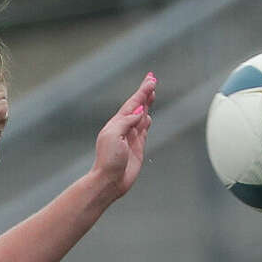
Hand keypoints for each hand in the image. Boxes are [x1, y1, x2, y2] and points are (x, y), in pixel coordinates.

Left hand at [91, 73, 156, 199]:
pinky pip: (143, 130)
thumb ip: (126, 122)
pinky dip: (146, 122)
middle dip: (145, 94)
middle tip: (152, 79)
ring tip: (151, 93)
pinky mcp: (137, 148)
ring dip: (147, 104)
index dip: (142, 91)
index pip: (132, 104)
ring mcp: (131, 138)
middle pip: (137, 106)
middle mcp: (123, 128)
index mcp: (116, 124)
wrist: (110, 181)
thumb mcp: (114, 136)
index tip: (151, 80)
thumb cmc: (108, 160)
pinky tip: (148, 116)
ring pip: (141, 116)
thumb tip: (139, 113)